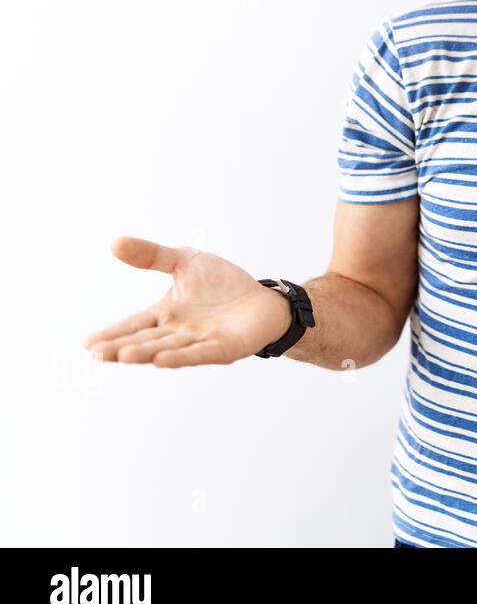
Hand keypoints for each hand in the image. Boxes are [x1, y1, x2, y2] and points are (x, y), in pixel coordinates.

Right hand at [84, 237, 292, 366]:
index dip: (113, 334)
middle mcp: (179, 332)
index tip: (88, 345)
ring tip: (123, 356)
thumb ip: (153, 256)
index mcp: (166, 314)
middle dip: (123, 347)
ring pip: (169, 348)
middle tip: (98, 354)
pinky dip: (182, 357)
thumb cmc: (222, 284)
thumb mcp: (186, 262)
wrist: (262, 299)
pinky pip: (201, 353)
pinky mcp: (224, 348)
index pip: (134, 324)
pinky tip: (162, 360)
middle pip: (147, 341)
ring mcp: (201, 341)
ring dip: (147, 353)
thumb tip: (115, 243)